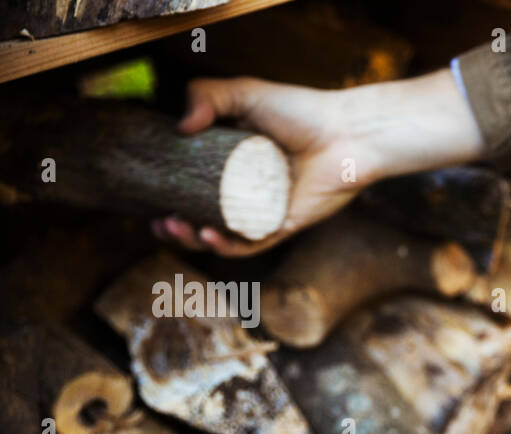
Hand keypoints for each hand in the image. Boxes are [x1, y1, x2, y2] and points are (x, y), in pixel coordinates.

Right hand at [155, 69, 485, 255]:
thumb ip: (206, 95)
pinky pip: (251, 244)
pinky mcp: (282, 228)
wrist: (346, 136)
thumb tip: (180, 127)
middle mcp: (244, 192)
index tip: (146, 195)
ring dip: (195, 241)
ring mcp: (263, 213)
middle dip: (176, 228)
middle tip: (159, 223)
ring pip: (223, 238)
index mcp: (230, 165)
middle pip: (201, 217)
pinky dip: (227, 245)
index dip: (167, 193)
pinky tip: (209, 236)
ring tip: (179, 229)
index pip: (191, 184)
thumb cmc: (301, 112)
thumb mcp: (246, 94)